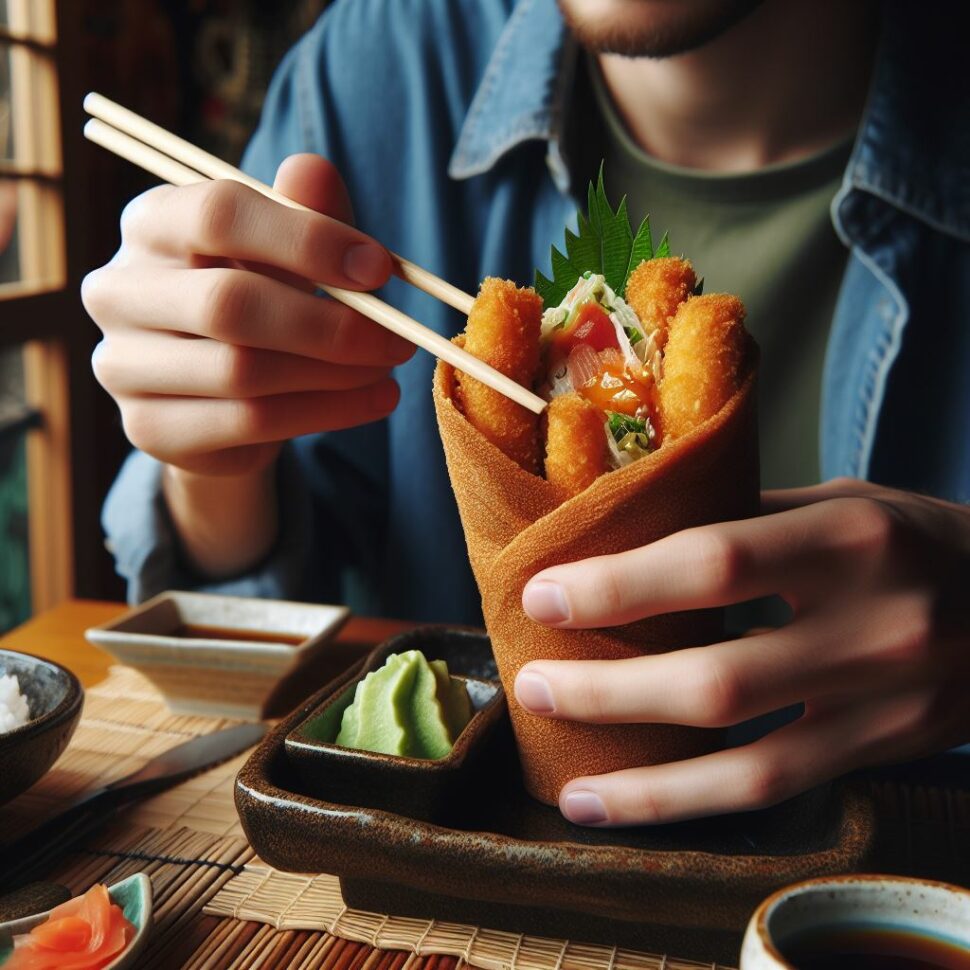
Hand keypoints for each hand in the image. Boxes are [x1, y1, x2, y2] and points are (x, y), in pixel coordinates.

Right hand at [82, 154, 414, 477]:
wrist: (222, 394)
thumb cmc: (262, 299)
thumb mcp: (290, 250)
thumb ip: (306, 213)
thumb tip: (315, 171)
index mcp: (152, 223)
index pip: (219, 214)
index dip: (308, 240)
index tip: (380, 268)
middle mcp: (120, 290)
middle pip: (229, 304)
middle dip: (331, 325)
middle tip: (397, 339)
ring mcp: (124, 365)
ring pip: (242, 372)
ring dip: (335, 376)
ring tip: (388, 372)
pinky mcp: (150, 428)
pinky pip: (248, 424)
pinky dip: (325, 413)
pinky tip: (371, 402)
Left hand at [517, 478, 969, 825]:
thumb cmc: (911, 538)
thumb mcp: (840, 502)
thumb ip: (744, 519)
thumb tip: (629, 529)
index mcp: (849, 537)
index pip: (712, 561)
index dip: (619, 586)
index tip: (544, 596)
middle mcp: (872, 624)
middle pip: (716, 678)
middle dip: (605, 688)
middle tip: (529, 682)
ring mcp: (884, 702)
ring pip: (741, 756)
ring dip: (637, 770)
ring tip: (563, 767)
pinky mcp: (882, 751)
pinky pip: (772, 789)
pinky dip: (687, 803)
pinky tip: (618, 804)